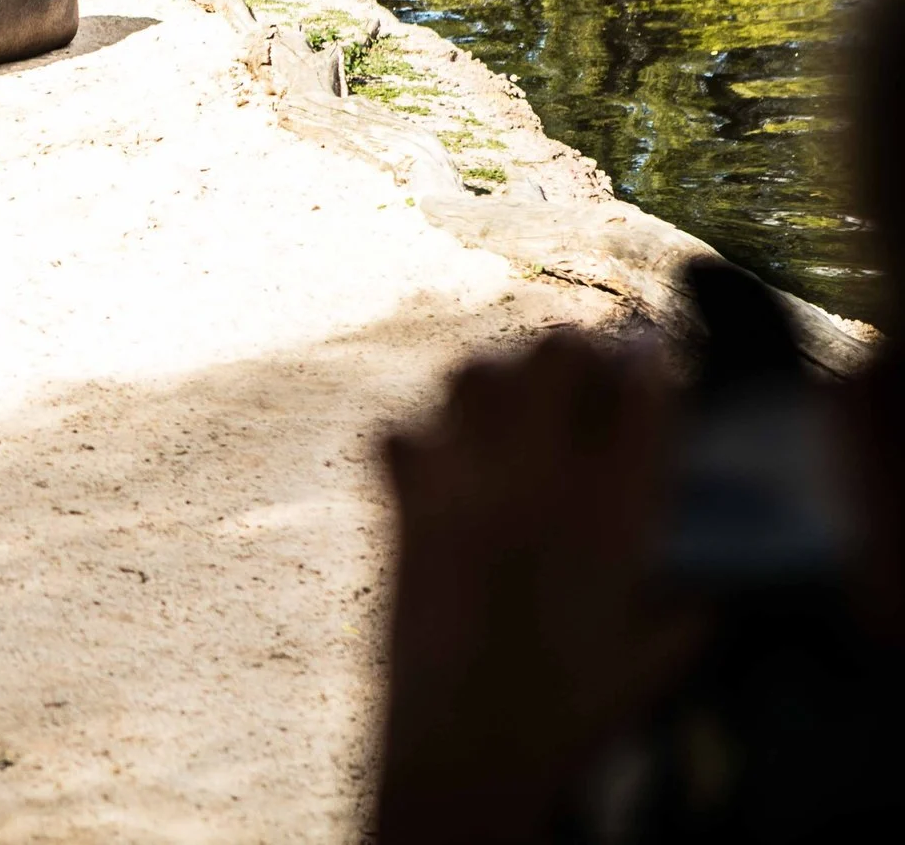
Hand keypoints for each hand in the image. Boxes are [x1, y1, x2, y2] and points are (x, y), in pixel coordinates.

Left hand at [374, 333, 705, 843]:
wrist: (467, 749)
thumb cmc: (576, 713)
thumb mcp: (660, 648)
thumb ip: (688, 590)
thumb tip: (703, 561)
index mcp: (619, 506)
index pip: (643, 383)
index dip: (649, 358)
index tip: (648, 362)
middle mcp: (540, 478)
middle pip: (554, 351)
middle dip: (572, 349)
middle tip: (576, 372)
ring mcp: (462, 484)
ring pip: (471, 373)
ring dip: (495, 377)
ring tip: (510, 406)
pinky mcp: (402, 508)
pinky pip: (397, 432)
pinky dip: (417, 437)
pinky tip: (440, 463)